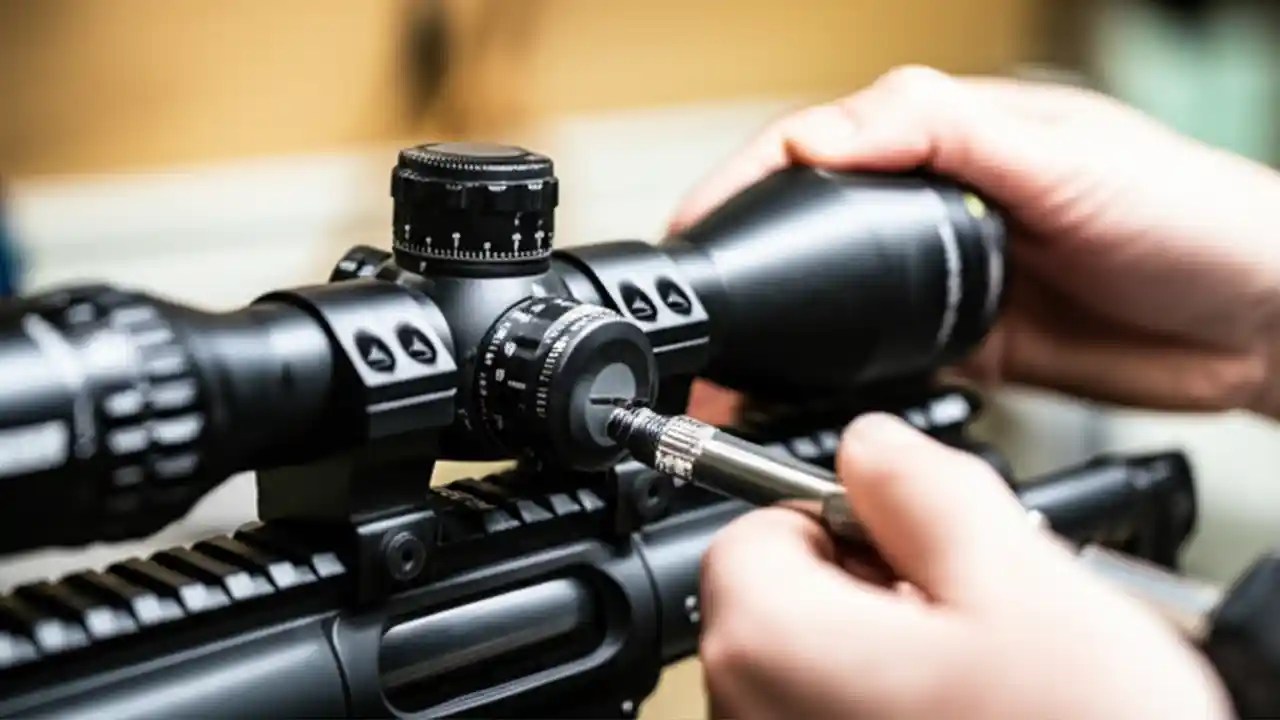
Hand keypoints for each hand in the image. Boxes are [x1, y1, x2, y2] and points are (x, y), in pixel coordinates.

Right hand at [676, 66, 1279, 419]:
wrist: (1258, 325)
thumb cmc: (1188, 215)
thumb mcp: (1058, 154)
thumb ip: (938, 131)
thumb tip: (821, 133)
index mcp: (948, 138)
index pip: (818, 147)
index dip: (747, 183)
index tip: (699, 227)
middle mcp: (937, 204)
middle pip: (809, 225)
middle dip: (745, 261)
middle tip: (698, 311)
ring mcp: (946, 279)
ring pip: (833, 297)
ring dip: (780, 329)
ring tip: (728, 363)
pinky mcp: (965, 346)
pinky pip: (879, 361)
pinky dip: (835, 379)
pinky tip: (803, 395)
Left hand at [698, 413, 1229, 718]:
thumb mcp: (1020, 581)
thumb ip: (923, 488)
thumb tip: (869, 446)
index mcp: (768, 644)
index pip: (755, 529)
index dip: (843, 519)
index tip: (912, 541)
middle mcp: (747, 714)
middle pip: (787, 603)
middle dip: (879, 588)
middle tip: (975, 617)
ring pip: (823, 669)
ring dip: (899, 655)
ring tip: (990, 683)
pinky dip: (898, 708)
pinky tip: (976, 719)